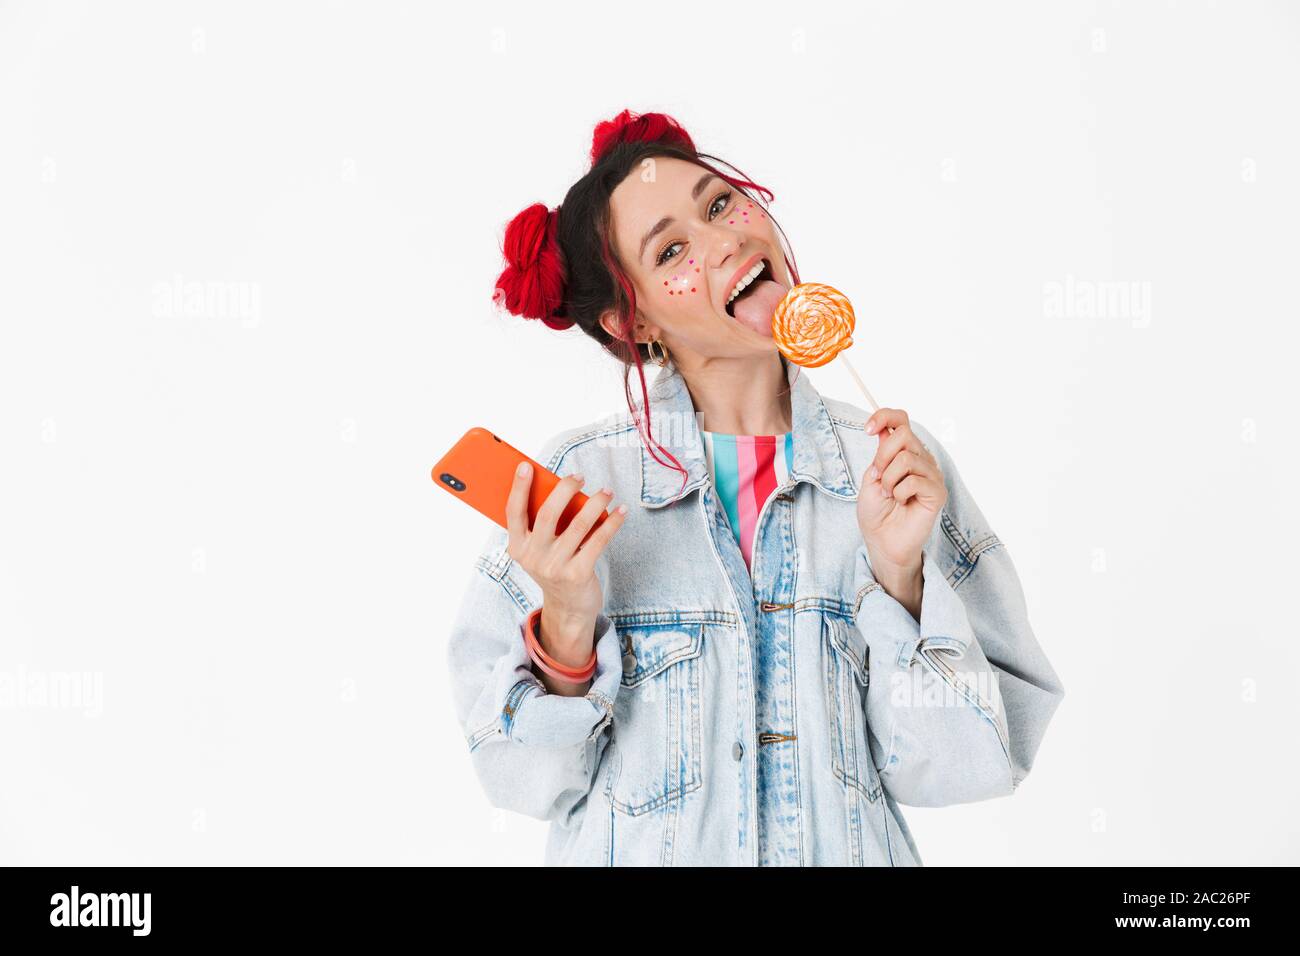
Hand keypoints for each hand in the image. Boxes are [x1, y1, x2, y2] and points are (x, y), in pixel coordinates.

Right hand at [505, 462, 626, 667]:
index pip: (513, 513)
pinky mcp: (578, 575)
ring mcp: (555, 567)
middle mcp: (533, 558)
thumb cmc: (555, 568)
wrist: (568, 608)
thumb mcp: (540, 550)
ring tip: (606, 491)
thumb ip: (543, 525)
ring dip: (595, 503)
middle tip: (579, 476)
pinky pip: (598, 540)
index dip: (519, 488)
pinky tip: (620, 512)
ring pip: (578, 525)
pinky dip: (612, 523)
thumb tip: (562, 488)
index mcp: (517, 548)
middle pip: (547, 513)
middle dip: (564, 489)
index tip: (526, 466)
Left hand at [857, 407, 946, 578]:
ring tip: (889, 495)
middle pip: (904, 435)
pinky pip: (915, 480)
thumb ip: (880, 453)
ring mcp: (931, 474)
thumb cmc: (876, 512)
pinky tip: (901, 502)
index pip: (901, 420)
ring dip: (889, 480)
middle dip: (882, 457)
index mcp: (904, 452)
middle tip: (878, 478)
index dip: (884, 416)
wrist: (882, 541)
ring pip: (907, 459)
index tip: (867, 429)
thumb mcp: (871, 477)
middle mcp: (921, 459)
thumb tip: (885, 430)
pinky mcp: (937, 492)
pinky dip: (899, 492)